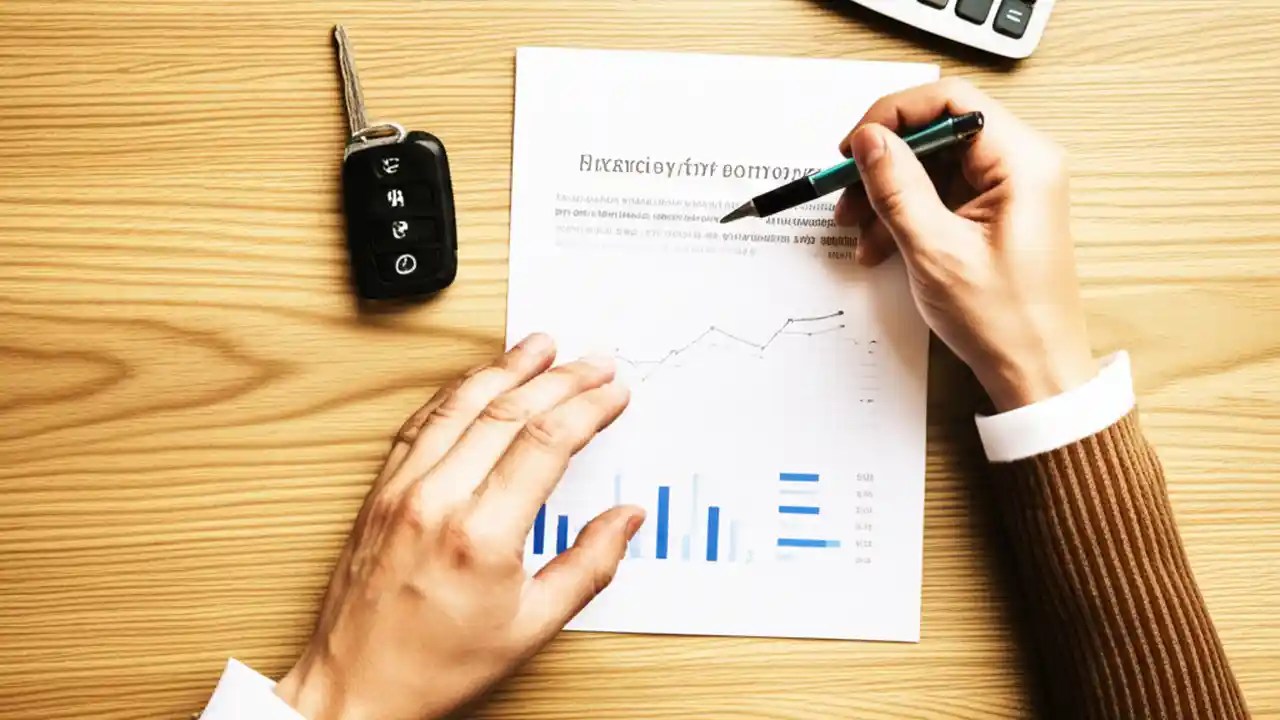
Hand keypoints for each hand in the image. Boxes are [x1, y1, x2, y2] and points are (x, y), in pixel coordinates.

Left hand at [273, 334, 642, 719]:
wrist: (353, 690)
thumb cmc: (433, 669)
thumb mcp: (530, 628)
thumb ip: (588, 566)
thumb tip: (625, 519)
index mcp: (481, 535)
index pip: (546, 442)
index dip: (587, 407)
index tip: (613, 393)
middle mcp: (436, 499)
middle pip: (508, 411)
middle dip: (559, 377)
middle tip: (592, 361)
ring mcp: (400, 490)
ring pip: (459, 405)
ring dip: (504, 367)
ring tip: (538, 345)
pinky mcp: (378, 492)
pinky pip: (420, 423)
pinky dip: (454, 393)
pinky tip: (476, 380)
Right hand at [834, 79, 1095, 410]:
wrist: (1036, 373)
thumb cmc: (1005, 321)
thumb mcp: (935, 250)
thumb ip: (897, 187)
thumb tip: (869, 140)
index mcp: (1023, 162)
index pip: (950, 101)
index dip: (893, 116)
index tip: (854, 145)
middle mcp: (1023, 165)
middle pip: (938, 132)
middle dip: (885, 162)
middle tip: (846, 192)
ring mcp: (1011, 189)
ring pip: (934, 166)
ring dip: (889, 193)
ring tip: (858, 229)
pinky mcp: (997, 213)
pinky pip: (942, 194)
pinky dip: (907, 213)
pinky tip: (880, 244)